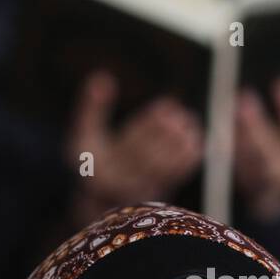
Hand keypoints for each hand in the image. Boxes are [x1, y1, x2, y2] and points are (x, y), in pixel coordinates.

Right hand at [64, 70, 203, 225]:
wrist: (101, 201)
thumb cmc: (92, 160)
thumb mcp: (83, 135)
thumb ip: (91, 107)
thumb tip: (103, 77)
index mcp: (101, 165)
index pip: (128, 144)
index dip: (149, 125)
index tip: (166, 108)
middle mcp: (120, 181)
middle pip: (147, 157)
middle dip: (167, 135)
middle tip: (182, 115)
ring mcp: (139, 191)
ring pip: (162, 169)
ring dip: (180, 146)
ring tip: (191, 124)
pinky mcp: (156, 195)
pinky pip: (173, 179)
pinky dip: (187, 161)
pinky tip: (196, 141)